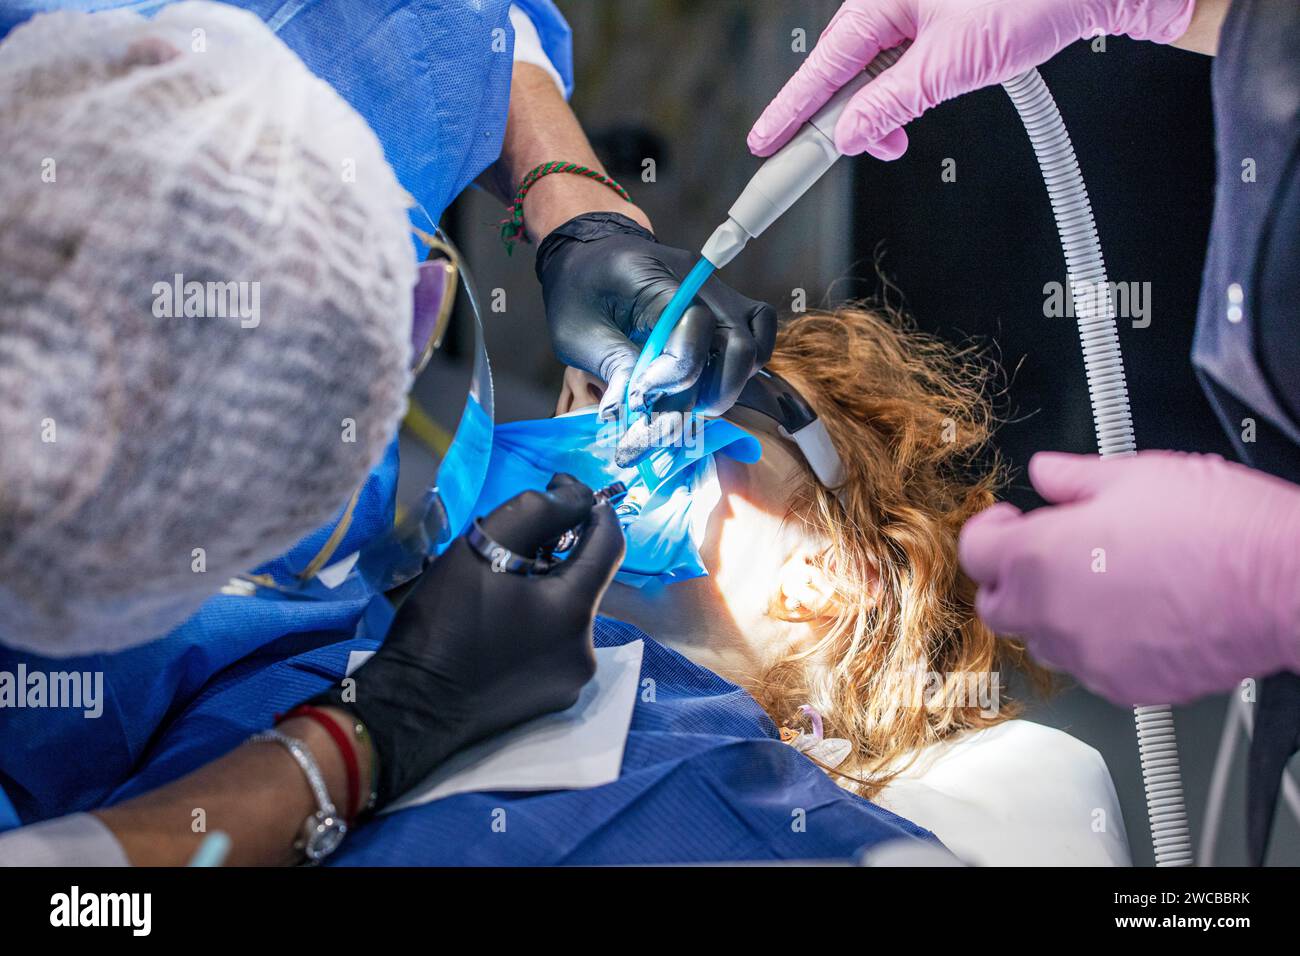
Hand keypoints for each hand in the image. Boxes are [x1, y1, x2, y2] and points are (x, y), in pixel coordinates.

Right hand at [311, 474, 624, 806]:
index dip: (592, 506)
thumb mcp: (481, 548)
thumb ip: (537, 510)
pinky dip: (539, 620)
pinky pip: (557, 641)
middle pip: (585, 578)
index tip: (561, 485)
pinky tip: (501, 619)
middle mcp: (586, 650)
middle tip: (509, 540)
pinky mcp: (554, 697)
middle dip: (556, 549)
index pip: (610, 543)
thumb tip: (577, 497)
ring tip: (498, 580)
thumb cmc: (442, 623)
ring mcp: (572, 679)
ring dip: (546, 586)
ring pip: (570, 610)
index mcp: (575, 612)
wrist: (409, 708)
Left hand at [536, 212, 776, 461]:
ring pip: (755, 343)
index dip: (677, 372)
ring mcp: (717, 291)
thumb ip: (612, 367)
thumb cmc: (578, 290)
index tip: (644, 397)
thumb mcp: (577, 332)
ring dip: (730, 384)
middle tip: (676, 414)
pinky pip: (756, 337)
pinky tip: (708, 385)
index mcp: (654, 277)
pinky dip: (740, 369)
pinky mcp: (725, 305)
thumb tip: (629, 411)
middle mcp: (698, 279)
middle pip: (738, 341)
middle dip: (714, 390)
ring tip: (693, 403)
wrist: (588, 256)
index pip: (694, 325)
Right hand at [748, 0, 1195, 159]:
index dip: (789, 110)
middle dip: (843, 118)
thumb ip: (891, 104)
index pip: (821, 65)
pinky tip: (915, 113)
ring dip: (880, 111)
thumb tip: (850, 134)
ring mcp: (921, 8)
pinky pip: (905, 62)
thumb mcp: (951, 66)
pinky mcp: (946, 19)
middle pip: (844, 68)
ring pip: (877, 70)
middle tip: (830, 158)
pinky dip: (906, 94)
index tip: (763, 142)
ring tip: (895, 141)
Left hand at [959, 451, 1299, 705]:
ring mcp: (1087, 656)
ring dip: (1054, 614)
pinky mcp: (1124, 685)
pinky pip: (1091, 667)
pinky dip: (1099, 644)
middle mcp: (1053, 613)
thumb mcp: (1135, 474)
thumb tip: (1046, 474)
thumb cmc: (1221, 528)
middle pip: (997, 605)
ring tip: (1098, 584)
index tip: (1010, 521)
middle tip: (1046, 554)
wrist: (1286, 584)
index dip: (990, 530)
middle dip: (1012, 579)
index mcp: (1039, 557)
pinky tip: (1133, 616)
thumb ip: (1073, 477)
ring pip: (1044, 640)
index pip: (974, 551)